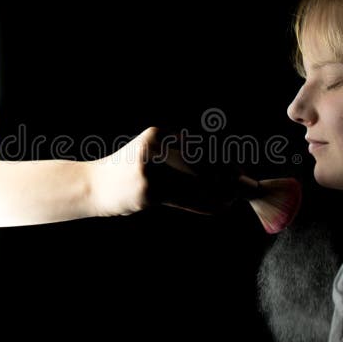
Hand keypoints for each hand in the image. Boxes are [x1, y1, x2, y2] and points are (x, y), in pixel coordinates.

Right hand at [88, 127, 237, 216]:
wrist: (92, 185)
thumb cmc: (127, 172)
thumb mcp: (151, 154)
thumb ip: (179, 155)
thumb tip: (222, 171)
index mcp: (159, 134)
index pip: (201, 147)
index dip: (224, 160)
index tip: (242, 172)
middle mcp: (156, 146)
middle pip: (203, 163)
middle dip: (229, 177)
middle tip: (250, 186)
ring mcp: (151, 169)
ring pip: (197, 182)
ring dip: (220, 192)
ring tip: (235, 199)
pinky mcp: (148, 190)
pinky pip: (185, 199)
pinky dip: (205, 204)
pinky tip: (220, 207)